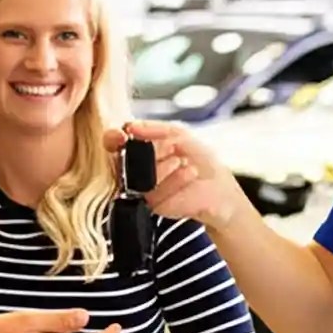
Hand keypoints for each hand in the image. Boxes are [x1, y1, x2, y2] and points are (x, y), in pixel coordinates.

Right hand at [103, 120, 251, 230]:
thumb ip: (155, 128)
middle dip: (149, 150)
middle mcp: (136, 169)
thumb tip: (131, 126)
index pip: (114, 142)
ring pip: (137, 177)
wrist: (219, 187)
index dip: (114, 137)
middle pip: (123, 159)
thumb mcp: (179, 134)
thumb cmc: (200, 160)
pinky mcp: (152, 206)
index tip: (125, 132)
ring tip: (180, 161)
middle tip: (171, 147)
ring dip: (162, 165)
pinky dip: (173, 180)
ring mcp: (142, 188)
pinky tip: (188, 173)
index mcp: (140, 149)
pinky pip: (152, 193)